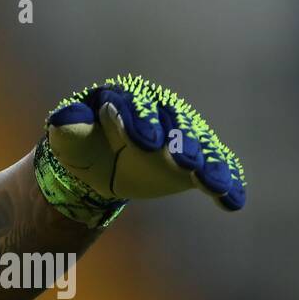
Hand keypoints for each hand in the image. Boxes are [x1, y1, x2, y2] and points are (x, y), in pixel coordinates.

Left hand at [43, 73, 246, 218]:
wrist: (99, 167)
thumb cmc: (80, 145)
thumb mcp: (68, 137)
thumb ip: (68, 125)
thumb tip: (65, 117)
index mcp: (125, 99)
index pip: (136, 105)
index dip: (143, 123)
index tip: (147, 143)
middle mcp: (159, 112)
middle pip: (175, 123)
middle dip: (181, 143)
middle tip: (185, 162)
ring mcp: (179, 135)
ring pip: (199, 145)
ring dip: (208, 164)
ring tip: (212, 185)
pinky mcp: (195, 160)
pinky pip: (216, 167)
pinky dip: (227, 182)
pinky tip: (233, 200)